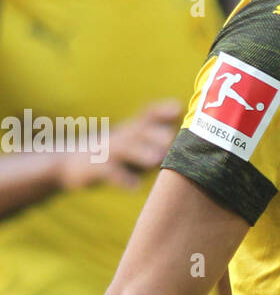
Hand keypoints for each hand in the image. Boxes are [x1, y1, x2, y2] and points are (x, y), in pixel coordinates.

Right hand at [58, 99, 182, 192]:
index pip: (146, 115)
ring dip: (140, 153)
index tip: (179, 107)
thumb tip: (196, 146)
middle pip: (138, 131)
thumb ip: (160, 144)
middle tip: (173, 138)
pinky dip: (121, 179)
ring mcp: (105, 152)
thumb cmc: (115, 157)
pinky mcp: (93, 168)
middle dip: (155, 133)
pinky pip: (108, 173)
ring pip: (123, 149)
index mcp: (131, 130)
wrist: (69, 164)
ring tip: (156, 159)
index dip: (161, 110)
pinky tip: (134, 187)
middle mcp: (120, 137)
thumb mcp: (135, 146)